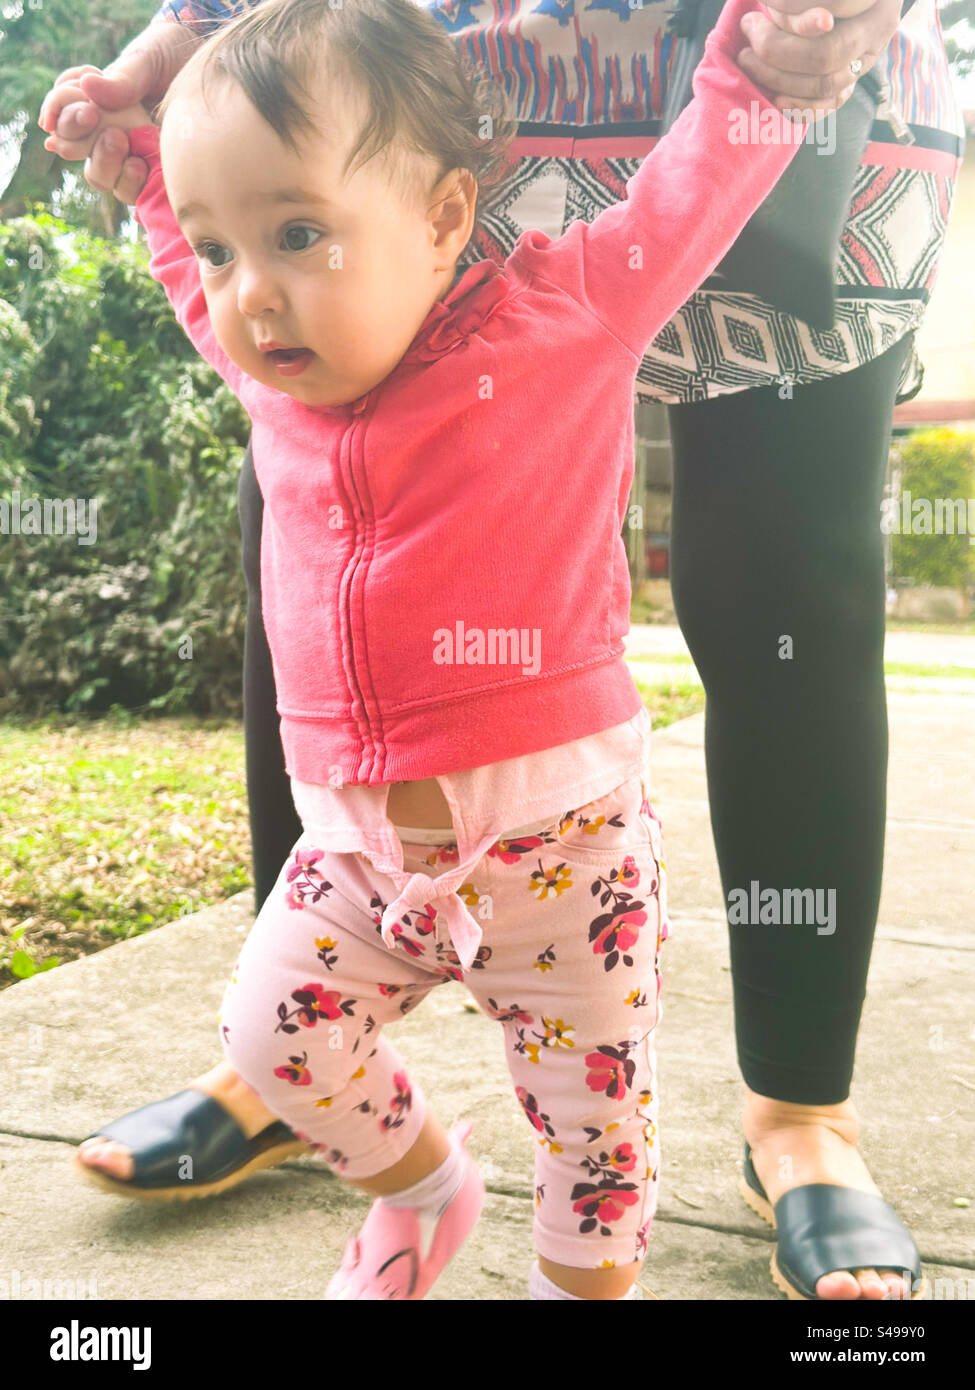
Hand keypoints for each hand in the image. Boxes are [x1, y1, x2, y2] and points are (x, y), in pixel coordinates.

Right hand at [38, 21, 200, 204]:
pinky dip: (137, 190)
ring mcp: (134, 158)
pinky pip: (139, 197)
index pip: (66, 119)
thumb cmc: (174, 60)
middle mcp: (110, 135)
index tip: (88, 113)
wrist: (218, 73)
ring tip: (134, 158)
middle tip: (114, 137)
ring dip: (112, 171)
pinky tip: (147, 175)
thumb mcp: (146, 62)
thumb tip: (87, 87)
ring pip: (105, 180)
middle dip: (91, 150)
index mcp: (96, 106)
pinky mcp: (159, 179)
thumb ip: (121, 78)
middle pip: (80, 155)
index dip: (67, 120)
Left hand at [737, 0, 900, 113]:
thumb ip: (802, 3)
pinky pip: (827, 107)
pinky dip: (798, 107)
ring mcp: (865, 61)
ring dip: (777, 78)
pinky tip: (775, 97)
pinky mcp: (850, 86)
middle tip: (748, 30)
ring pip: (825, 84)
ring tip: (747, 58)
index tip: (763, 5)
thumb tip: (816, 24)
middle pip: (827, 53)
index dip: (792, 8)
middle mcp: (878, 29)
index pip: (836, 5)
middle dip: (777, 49)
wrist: (833, 4)